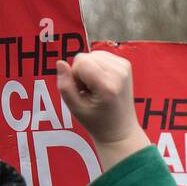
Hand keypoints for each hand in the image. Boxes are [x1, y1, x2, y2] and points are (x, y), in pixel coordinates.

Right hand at [55, 52, 150, 169]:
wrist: (121, 130)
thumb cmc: (98, 122)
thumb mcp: (76, 109)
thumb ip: (65, 86)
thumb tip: (60, 63)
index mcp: (108, 85)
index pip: (80, 62)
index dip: (75, 76)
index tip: (82, 91)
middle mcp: (119, 74)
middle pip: (85, 57)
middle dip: (82, 73)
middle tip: (90, 92)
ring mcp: (124, 68)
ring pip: (92, 55)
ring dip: (89, 70)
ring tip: (96, 89)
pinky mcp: (126, 64)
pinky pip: (100, 56)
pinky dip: (98, 67)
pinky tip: (102, 83)